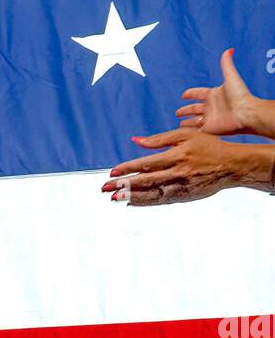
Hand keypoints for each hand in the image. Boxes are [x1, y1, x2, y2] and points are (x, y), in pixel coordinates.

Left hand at [102, 127, 242, 205]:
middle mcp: (178, 172)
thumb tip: (134, 140)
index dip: (128, 168)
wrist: (231, 166)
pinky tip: (132, 202)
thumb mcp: (186, 135)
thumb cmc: (208, 146)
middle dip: (124, 185)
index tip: (112, 172)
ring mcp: (181, 187)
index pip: (147, 163)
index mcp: (177, 155)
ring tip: (114, 198)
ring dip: (131, 196)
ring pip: (151, 193)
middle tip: (105, 189)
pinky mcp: (184, 196)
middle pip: (146, 180)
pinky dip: (145, 202)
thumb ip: (159, 139)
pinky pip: (161, 200)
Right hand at [175, 48, 259, 135]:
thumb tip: (229, 50)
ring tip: (180, 125)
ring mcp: (209, 119)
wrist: (245, 113)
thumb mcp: (231, 77)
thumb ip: (226, 64)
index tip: (183, 95)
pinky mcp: (209, 130)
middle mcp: (210, 107)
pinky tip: (182, 133)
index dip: (191, 94)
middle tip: (178, 113)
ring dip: (187, 123)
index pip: (198, 94)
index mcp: (213, 94)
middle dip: (186, 111)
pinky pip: (196, 132)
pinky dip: (189, 132)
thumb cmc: (240, 95)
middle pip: (194, 109)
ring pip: (194, 122)